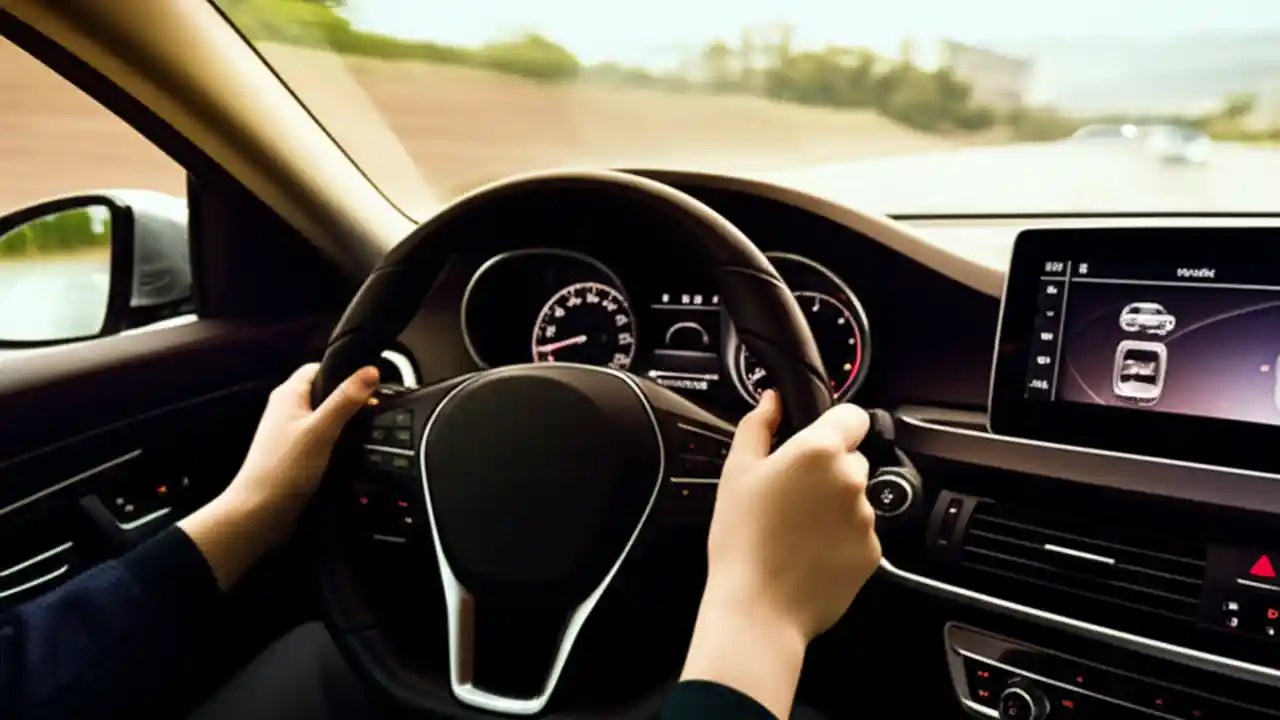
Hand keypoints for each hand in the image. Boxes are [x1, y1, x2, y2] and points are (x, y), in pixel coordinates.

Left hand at [179, 363, 378, 589]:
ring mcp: (287, 432)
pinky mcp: (293, 454)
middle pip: (323, 393)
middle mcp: (285, 409)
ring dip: (342, 424)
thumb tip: (371, 370)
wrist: (260, 512)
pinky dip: (335, 443)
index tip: (369, 384)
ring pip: (323, 417)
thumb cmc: (286, 467)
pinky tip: (349, 454)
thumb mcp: (322, 429)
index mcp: (288, 394)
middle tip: (373, 411)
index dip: (343, 372)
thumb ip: (346, 400)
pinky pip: (319, 439)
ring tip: (365, 432)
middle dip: (347, 401)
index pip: (318, 368)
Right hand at [680, 390, 879, 717]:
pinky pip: (859, 532)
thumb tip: (771, 400)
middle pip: (851, 458)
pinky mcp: (872, 551)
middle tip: (790, 495)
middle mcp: (851, 479)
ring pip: (855, 497)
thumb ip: (757, 425)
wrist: (758, 608)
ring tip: (795, 529)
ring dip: (834, 505)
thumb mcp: (736, 473)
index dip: (833, 424)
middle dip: (827, 470)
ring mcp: (866, 518)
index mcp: (818, 451)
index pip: (852, 415)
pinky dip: (840, 537)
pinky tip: (809, 551)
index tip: (814, 441)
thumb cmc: (741, 541)